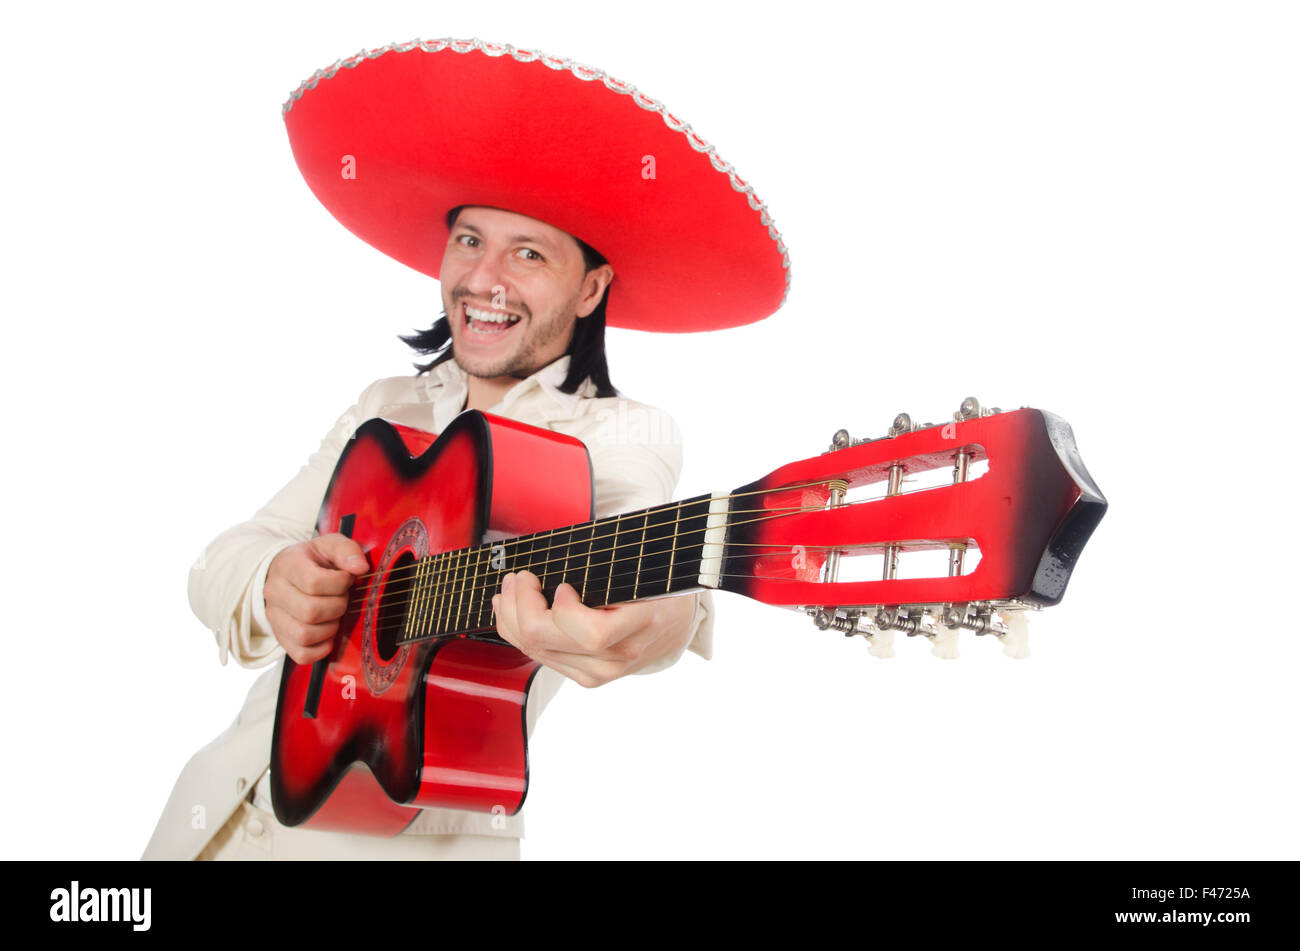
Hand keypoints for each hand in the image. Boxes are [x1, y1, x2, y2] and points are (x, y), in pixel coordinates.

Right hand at [264, 534, 368, 663]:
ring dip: (329, 627)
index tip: (345, 579)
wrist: (286, 572)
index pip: (314, 582)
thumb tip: (360, 567)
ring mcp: (274, 617)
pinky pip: (301, 654)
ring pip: (304, 635)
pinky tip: (327, 632)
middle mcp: (275, 592)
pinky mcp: (280, 637)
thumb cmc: (313, 560)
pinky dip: (321, 648)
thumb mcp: (329, 545)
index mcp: (287, 566)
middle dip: (336, 606)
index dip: (339, 583)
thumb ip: (346, 550)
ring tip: (333, 614)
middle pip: (310, 611)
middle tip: (341, 598)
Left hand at [491, 570, 698, 686]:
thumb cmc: (654, 589)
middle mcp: (618, 656)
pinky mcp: (586, 678)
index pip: (592, 634)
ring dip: (512, 616)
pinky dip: (517, 633)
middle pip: (546, 640)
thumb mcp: (640, 569)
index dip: (565, 610)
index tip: (563, 586)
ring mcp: (600, 672)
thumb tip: (561, 555)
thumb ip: (606, 566)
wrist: (673, 625)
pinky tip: (512, 612)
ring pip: (534, 649)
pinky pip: (539, 657)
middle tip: (521, 577)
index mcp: (641, 624)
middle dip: (521, 603)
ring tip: (510, 589)